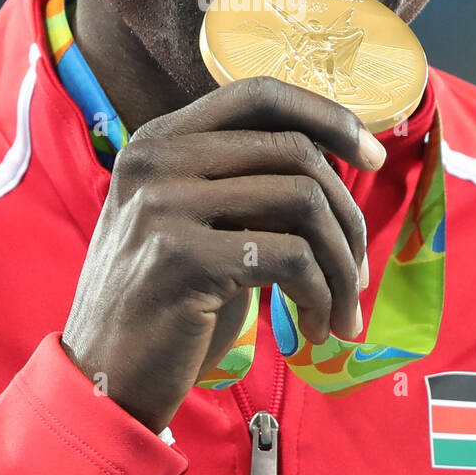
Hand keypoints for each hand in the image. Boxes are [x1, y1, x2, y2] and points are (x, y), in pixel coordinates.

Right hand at [60, 75, 385, 433]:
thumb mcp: (193, 223)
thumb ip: (244, 183)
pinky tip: (313, 327)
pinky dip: (321, 295)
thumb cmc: (166, 304)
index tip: (372, 155)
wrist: (103, 380)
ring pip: (304, 201)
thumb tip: (338, 163)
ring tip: (342, 311)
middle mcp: (157, 160)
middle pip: (296, 152)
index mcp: (160, 140)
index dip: (327, 116)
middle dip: (347, 216)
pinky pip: (292, 259)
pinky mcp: (183, 258)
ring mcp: (165, 205)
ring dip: (341, 265)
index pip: (259, 94)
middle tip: (359, 274)